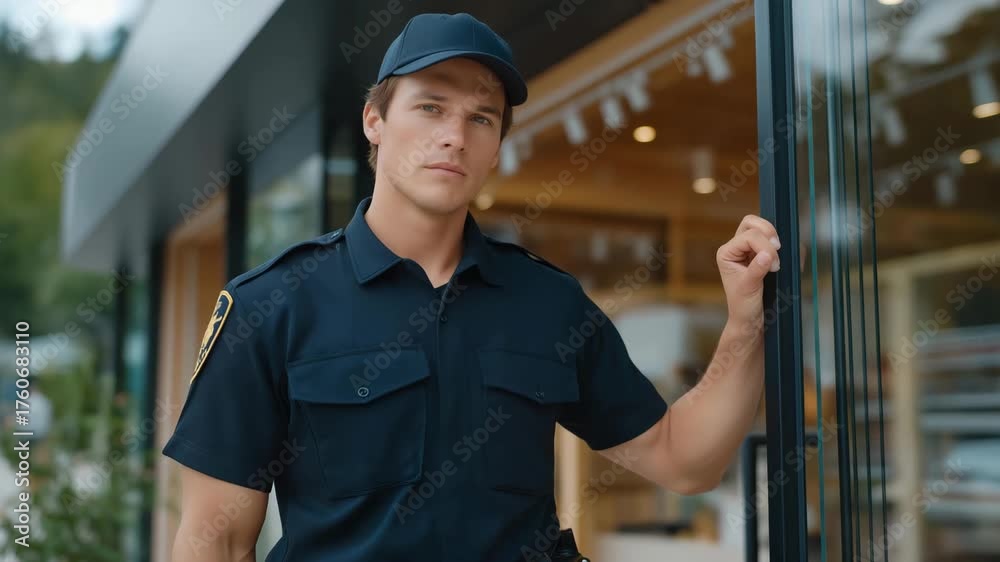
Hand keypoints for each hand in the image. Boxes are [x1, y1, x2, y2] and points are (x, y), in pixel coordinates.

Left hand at [716, 215, 780, 331]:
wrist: (751, 319)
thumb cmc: (743, 305)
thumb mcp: (748, 288)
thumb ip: (756, 270)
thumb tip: (768, 255)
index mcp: (727, 253)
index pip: (748, 236)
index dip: (763, 246)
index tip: (774, 265)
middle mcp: (736, 248)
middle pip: (752, 223)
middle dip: (768, 233)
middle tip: (777, 250)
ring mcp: (749, 250)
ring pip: (762, 228)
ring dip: (774, 239)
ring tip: (778, 260)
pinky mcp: (762, 254)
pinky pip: (774, 241)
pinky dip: (781, 247)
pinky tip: (783, 261)